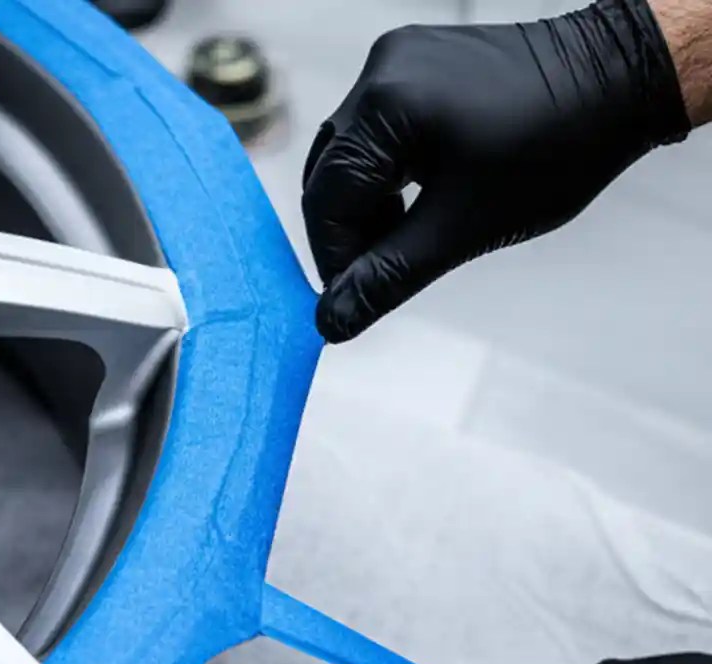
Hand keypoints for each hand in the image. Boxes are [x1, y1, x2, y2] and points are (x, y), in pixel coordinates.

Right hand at [301, 0, 690, 342]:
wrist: (619, 84)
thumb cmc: (556, 150)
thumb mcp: (463, 227)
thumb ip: (388, 275)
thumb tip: (334, 321)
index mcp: (385, 107)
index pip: (324, 197)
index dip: (333, 257)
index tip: (349, 300)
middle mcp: (379, 73)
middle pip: (329, 172)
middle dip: (347, 232)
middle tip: (373, 276)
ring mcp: (394, 60)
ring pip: (349, 152)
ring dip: (366, 204)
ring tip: (403, 238)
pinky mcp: (413, 61)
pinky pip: (375, 128)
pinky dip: (385, 171)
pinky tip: (416, 198)